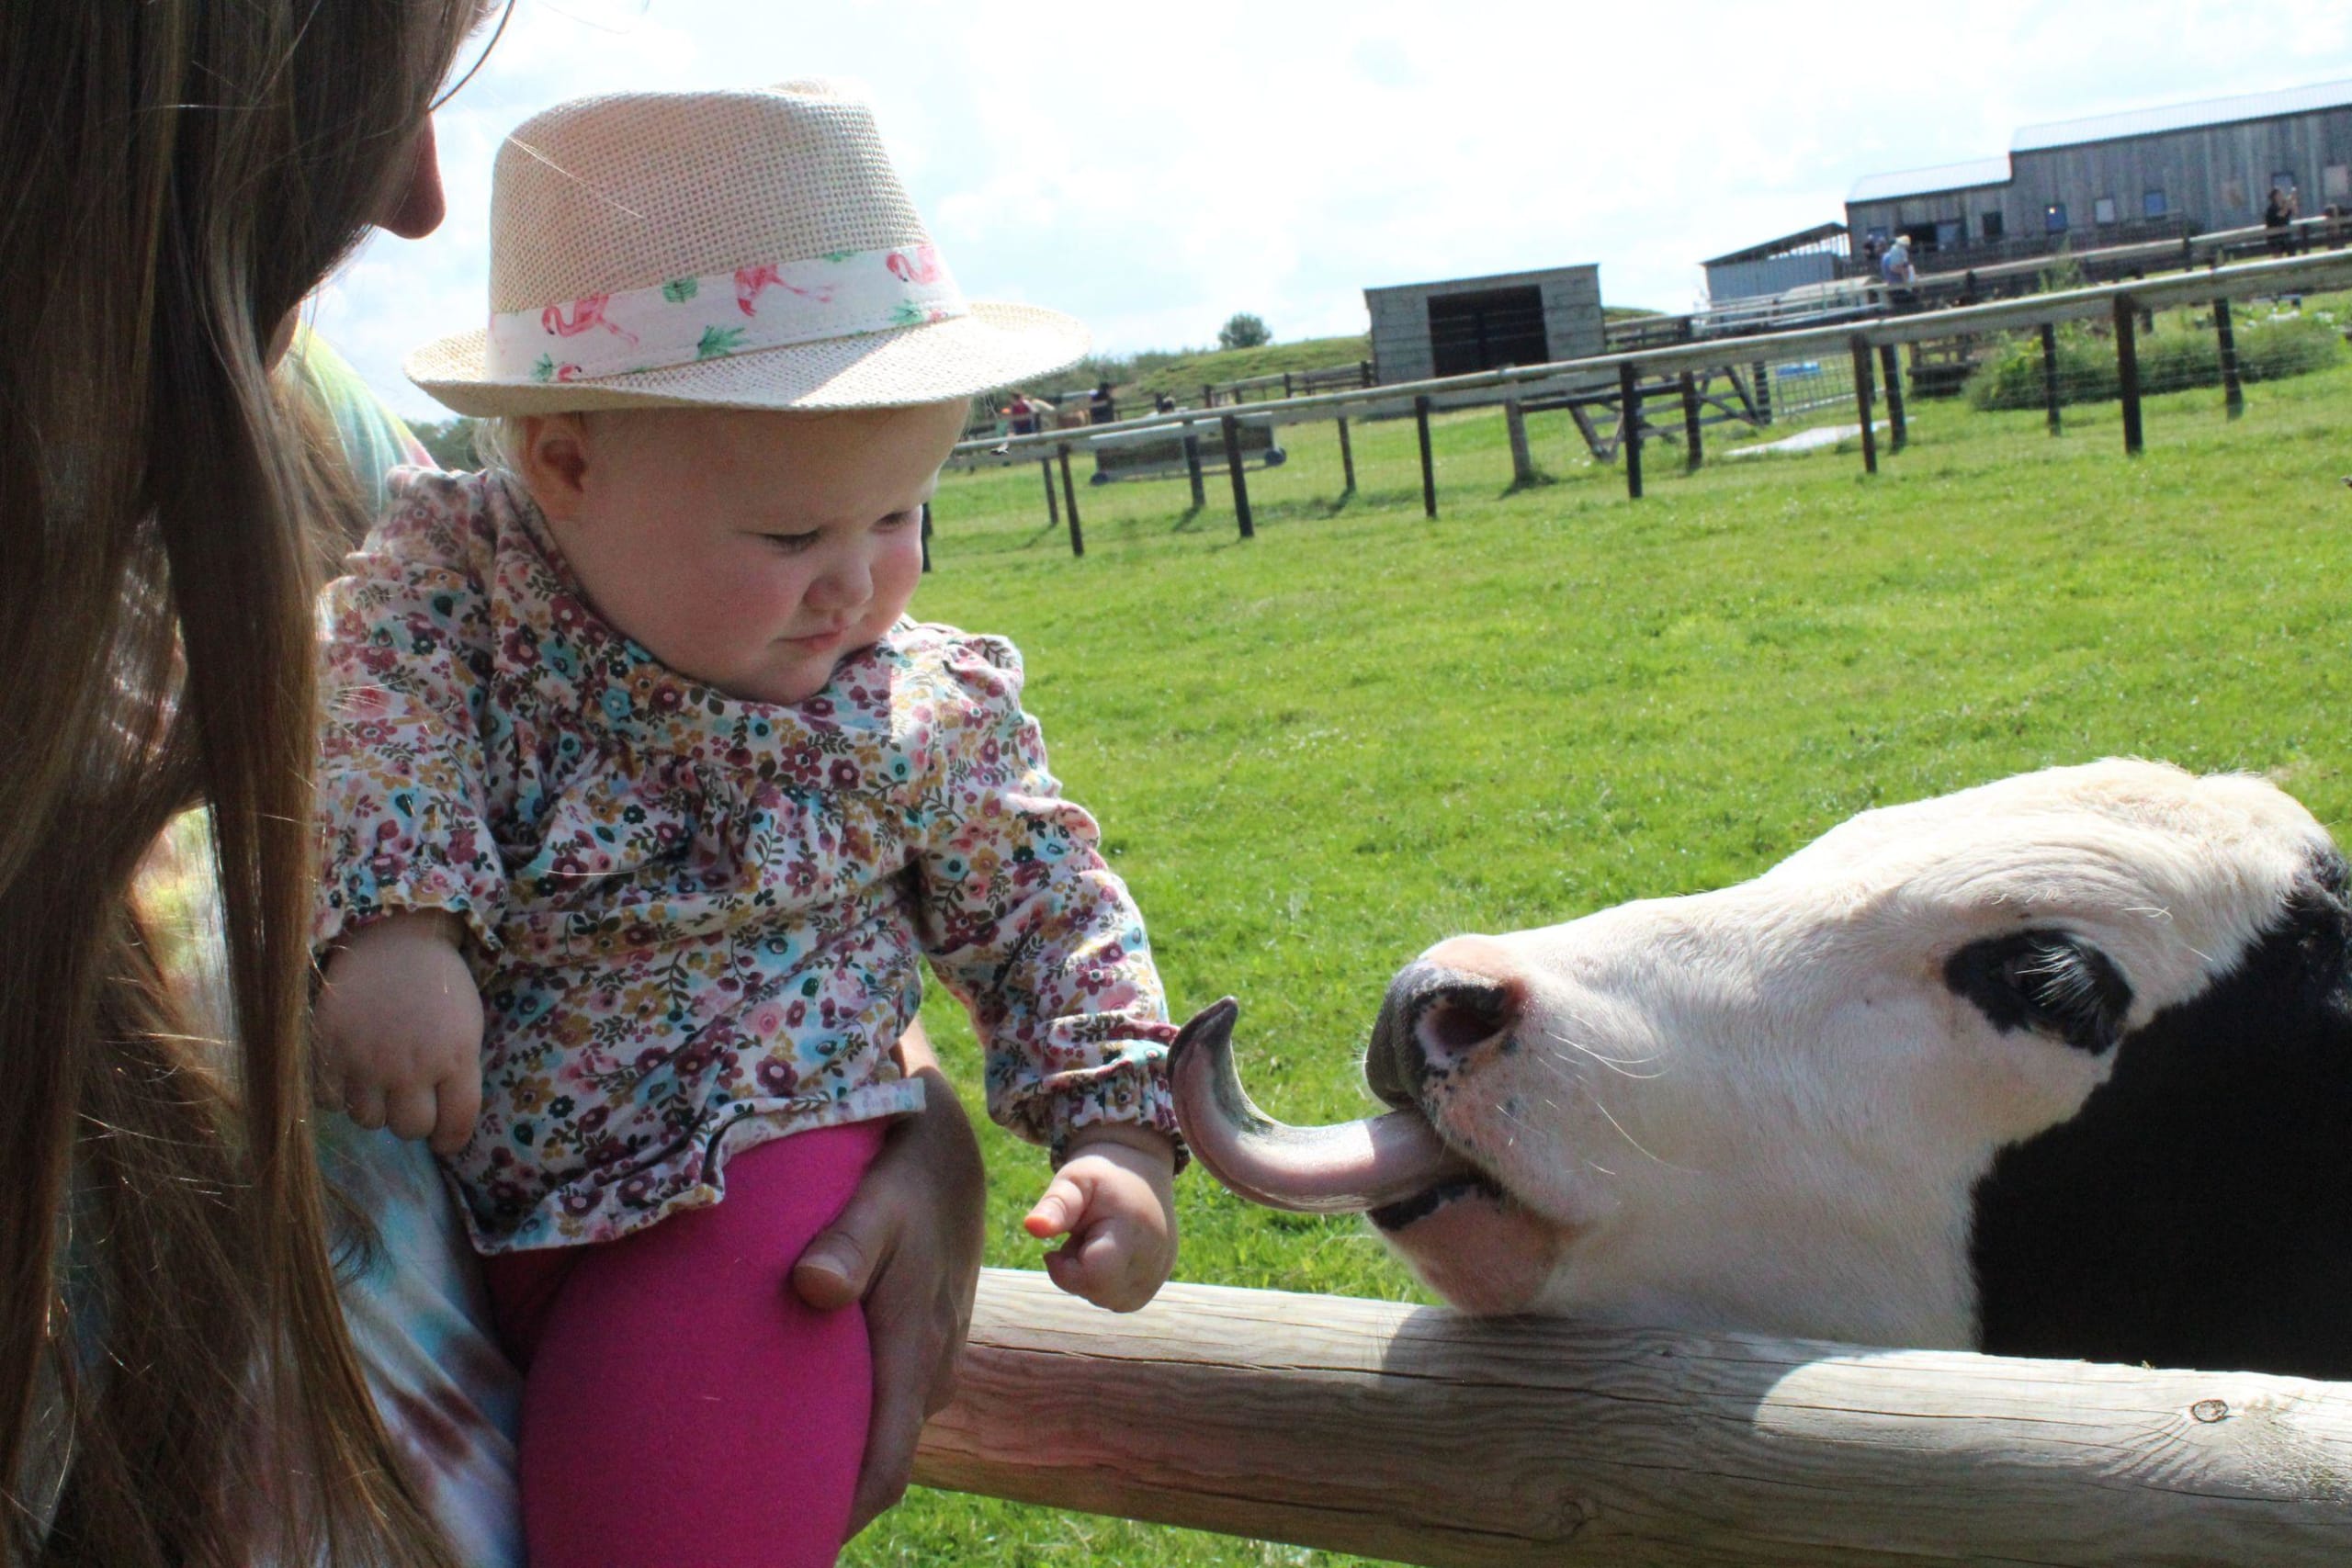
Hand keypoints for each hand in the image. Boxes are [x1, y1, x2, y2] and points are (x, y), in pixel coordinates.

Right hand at [314, 909, 483, 1154]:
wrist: (391, 938)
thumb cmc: (436, 984)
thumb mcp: (467, 1026)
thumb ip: (458, 1073)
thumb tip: (445, 1123)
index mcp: (457, 1057)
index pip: (458, 1123)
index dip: (451, 1139)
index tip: (444, 1140)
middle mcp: (411, 1066)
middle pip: (409, 1130)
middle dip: (411, 1119)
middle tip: (408, 1097)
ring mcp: (366, 1059)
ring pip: (367, 1120)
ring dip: (374, 1106)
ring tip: (377, 1077)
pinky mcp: (328, 1049)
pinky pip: (329, 1101)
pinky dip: (338, 1092)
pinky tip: (348, 1069)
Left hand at [789, 1039, 984, 1541]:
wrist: (949, 1148)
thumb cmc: (903, 1176)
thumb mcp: (876, 1201)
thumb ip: (846, 1245)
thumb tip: (811, 1289)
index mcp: (916, 1354)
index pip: (885, 1470)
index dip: (840, 1519)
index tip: (786, 1541)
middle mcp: (930, 1370)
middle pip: (880, 1463)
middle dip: (826, 1496)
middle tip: (752, 1519)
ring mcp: (932, 1359)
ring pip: (884, 1431)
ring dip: (839, 1456)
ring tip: (766, 1474)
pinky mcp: (924, 1343)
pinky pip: (888, 1401)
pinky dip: (851, 1417)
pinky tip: (804, 1413)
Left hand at [1022, 1124, 1177, 1312]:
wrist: (1140, 1170)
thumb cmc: (1101, 1177)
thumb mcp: (1073, 1182)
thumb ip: (1054, 1205)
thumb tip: (1032, 1227)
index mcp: (1132, 1231)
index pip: (1095, 1277)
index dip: (1066, 1270)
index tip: (1058, 1247)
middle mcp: (1154, 1257)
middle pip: (1101, 1294)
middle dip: (1077, 1274)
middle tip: (1079, 1240)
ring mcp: (1160, 1270)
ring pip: (1111, 1301)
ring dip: (1093, 1280)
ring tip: (1096, 1245)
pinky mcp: (1158, 1277)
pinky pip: (1123, 1299)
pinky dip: (1107, 1284)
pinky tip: (1107, 1257)